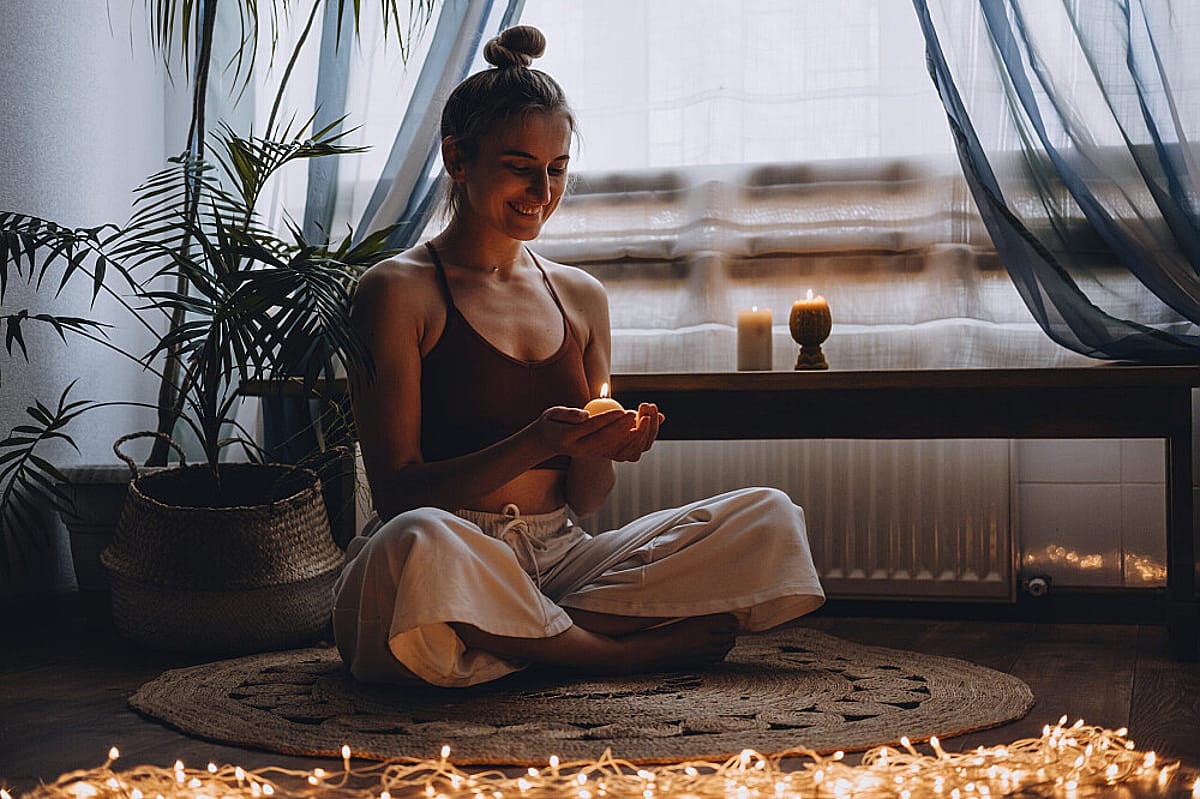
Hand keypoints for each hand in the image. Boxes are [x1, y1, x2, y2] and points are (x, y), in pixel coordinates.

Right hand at [536, 403, 662, 462]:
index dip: (609, 420)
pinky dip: (632, 442)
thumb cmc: (552, 422)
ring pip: (615, 449)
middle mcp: (580, 450)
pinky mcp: (598, 456)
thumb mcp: (553, 414)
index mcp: (567, 437)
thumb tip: (586, 415)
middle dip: (624, 428)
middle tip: (637, 414)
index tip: (623, 410)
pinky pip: (618, 452)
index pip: (591, 428)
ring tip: (642, 419)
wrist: (549, 442)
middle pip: (606, 440)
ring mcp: (590, 455)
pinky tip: (642, 428)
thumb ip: (569, 414)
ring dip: (631, 436)